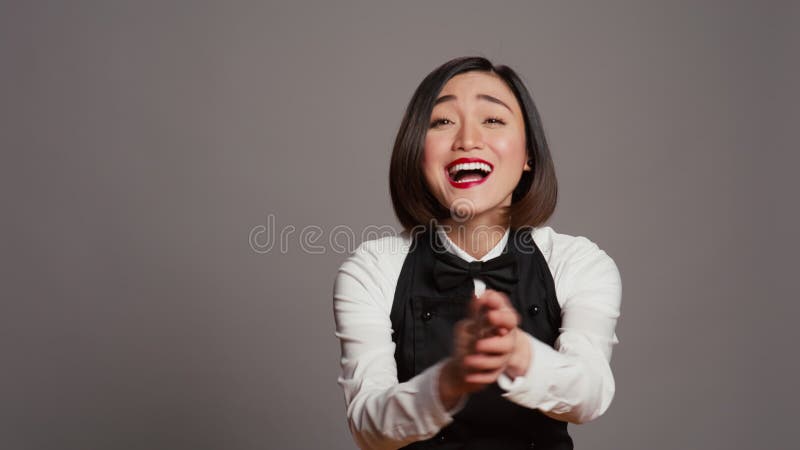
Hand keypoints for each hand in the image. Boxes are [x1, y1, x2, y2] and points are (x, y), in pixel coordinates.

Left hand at [438, 290, 529, 407]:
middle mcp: (504, 342)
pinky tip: (467, 373)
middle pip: (507, 344)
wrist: (466, 358)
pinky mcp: (492, 373)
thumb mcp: (475, 317)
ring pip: (498, 362)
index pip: (509, 319)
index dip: (501, 318)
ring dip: (482, 361)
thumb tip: (479, 292)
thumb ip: (478, 306)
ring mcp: (500, 359)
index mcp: (502, 325)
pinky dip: (478, 376)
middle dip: (494, 344)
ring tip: (466, 359)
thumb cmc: (475, 333)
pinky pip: (489, 377)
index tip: (490, 315)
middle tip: (477, 344)